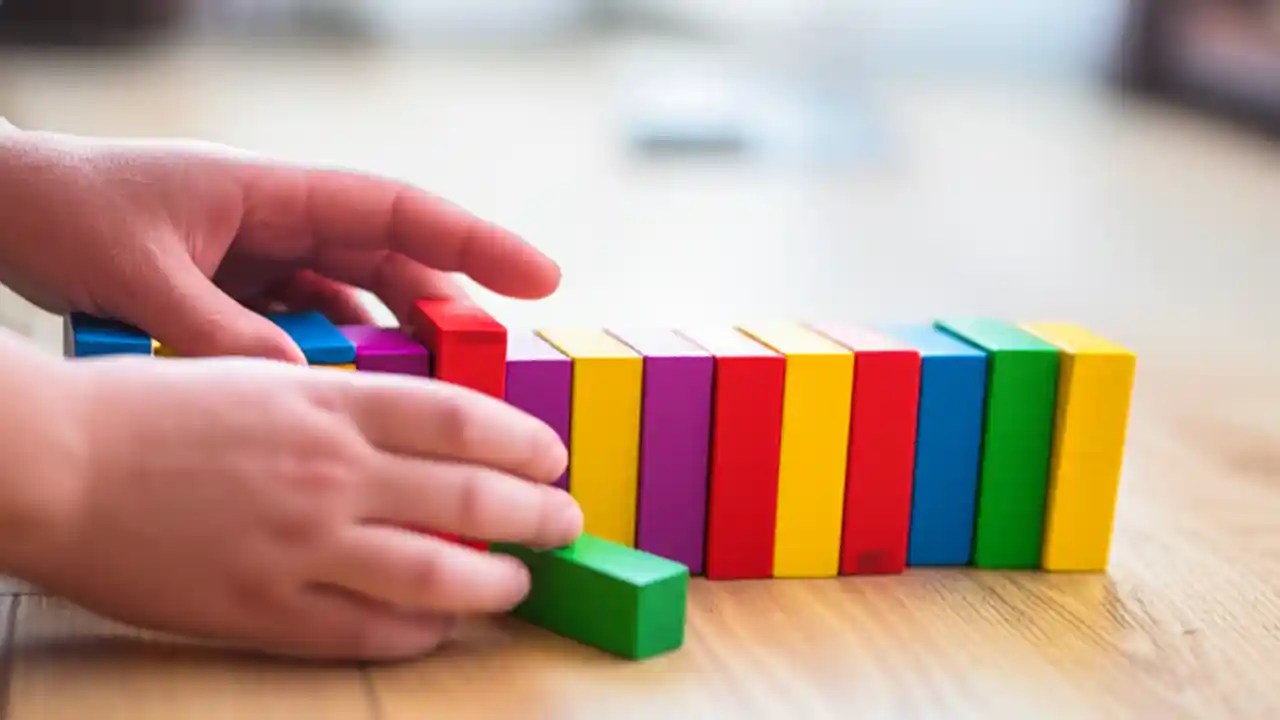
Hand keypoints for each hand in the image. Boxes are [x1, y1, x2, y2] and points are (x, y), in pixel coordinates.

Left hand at [0, 120, 557, 361]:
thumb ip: (221, 331)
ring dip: (394, 345)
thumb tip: (299, 387)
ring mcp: (266, 260)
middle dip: (446, 309)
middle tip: (493, 368)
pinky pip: (313, 329)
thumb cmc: (65, 213)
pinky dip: (337, 362)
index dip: (475, 241)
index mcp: (272, 193)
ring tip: (434, 400)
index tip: (540, 276)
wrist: (3, 208)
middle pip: (392, 263)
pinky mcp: (244, 295)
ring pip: (358, 302)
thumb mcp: (143, 275)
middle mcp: (283, 223)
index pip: (397, 211)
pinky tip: (349, 403)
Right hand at [4, 352, 580, 660]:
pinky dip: (420, 632)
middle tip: (566, 521)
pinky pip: (368, 631)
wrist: (54, 461)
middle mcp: (332, 470)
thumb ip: (337, 404)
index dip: (524, 443)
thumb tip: (416, 435)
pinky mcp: (265, 607)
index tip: (552, 458)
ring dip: (496, 583)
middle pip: (473, 497)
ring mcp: (303, 543)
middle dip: (538, 513)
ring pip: (437, 573)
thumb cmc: (147, 409)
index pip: (463, 420)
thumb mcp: (256, 375)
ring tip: (520, 584)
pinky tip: (440, 628)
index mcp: (330, 402)